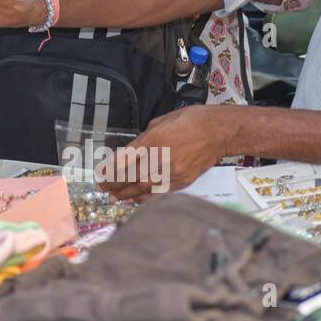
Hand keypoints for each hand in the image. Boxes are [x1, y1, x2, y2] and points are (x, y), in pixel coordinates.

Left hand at [97, 105, 230, 201]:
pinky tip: (136, 199)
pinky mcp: (183, 180)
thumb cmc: (191, 121)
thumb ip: (145, 137)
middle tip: (103, 188)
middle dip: (115, 183)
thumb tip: (134, 149)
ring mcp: (172, 171)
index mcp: (153, 140)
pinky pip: (160, 191)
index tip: (102, 174)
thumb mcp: (161, 121)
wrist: (218, 132)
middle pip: (131, 175)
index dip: (111, 169)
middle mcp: (160, 158)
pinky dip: (146, 196)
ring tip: (114, 198)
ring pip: (144, 186)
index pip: (125, 159)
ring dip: (127, 193)